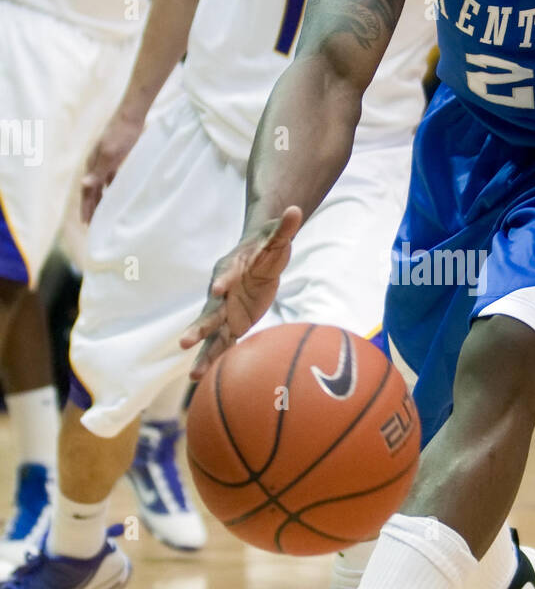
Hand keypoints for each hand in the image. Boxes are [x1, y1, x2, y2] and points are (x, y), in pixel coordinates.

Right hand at [80, 112, 144, 222]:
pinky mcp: (115, 156)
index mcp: (92, 164)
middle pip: (91, 189)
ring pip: (101, 184)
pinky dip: (111, 188)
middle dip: (91, 206)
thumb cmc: (121, 135)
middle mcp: (96, 163)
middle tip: (92, 224)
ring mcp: (105, 159)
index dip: (87, 207)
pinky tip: (116, 193)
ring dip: (100, 198)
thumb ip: (99, 171)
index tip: (87, 224)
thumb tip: (84, 185)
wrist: (131, 116)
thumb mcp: (110, 155)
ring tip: (103, 212)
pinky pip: (111, 177)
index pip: (87, 191)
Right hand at [179, 206, 301, 379]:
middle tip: (185, 341)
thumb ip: (285, 227)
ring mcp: (224, 311)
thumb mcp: (277, 238)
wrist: (257, 260)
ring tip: (193, 375)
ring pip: (211, 335)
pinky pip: (221, 344)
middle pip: (209, 311)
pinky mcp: (231, 324)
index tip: (217, 290)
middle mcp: (221, 292)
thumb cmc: (267, 248)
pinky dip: (213, 360)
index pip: (226, 274)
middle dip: (199, 326)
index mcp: (231, 268)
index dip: (223, 281)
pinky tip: (199, 379)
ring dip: (202, 353)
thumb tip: (296, 209)